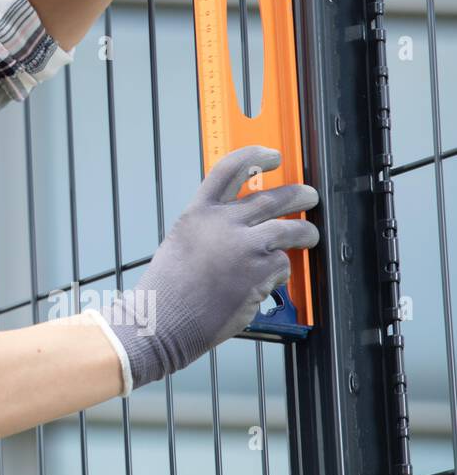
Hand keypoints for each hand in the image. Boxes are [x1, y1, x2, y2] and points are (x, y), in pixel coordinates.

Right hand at [100, 145, 319, 389]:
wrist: (164, 319)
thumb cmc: (168, 289)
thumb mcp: (182, 242)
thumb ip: (210, 228)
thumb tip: (241, 224)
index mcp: (199, 212)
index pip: (231, 169)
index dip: (256, 156)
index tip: (271, 155)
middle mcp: (224, 223)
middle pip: (274, 196)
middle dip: (298, 195)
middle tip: (307, 197)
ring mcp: (247, 246)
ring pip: (291, 229)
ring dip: (306, 232)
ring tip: (309, 236)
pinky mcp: (262, 272)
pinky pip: (284, 265)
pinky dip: (281, 272)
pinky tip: (269, 281)